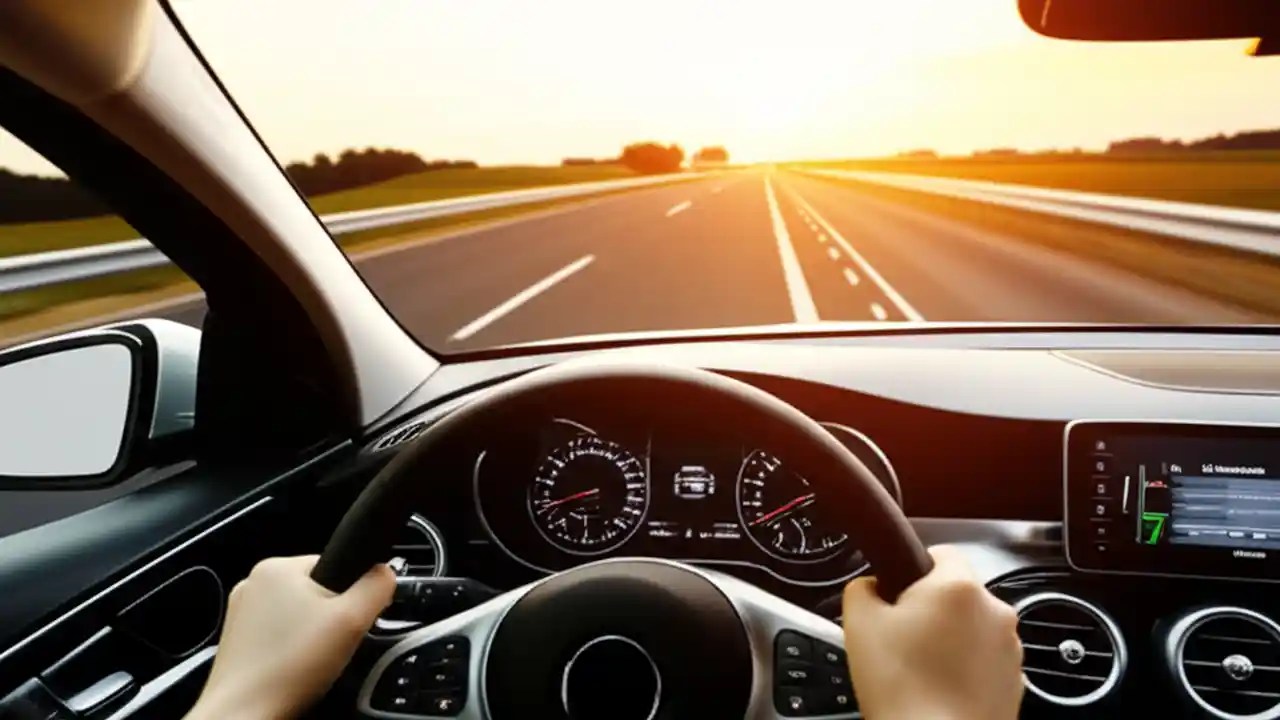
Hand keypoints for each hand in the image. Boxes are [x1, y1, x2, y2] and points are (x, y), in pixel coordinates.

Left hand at [186, 556, 394, 719]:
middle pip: (317, 590)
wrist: (244, 715)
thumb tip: (385, 572)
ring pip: (299, 613)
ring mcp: (242, 612)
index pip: (336, 564)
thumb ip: (377, 587)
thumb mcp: (351, 621)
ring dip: (311, 633)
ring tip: (309, 660)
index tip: (347, 624)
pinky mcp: (239, 638)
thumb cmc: (289, 668)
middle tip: (330, 646)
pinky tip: (292, 667)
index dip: (352, 595)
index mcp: (277, 567)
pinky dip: (291, 647)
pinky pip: (279, 632)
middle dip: (330, 617)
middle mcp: (254, 583)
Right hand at [841, 545, 1022, 719]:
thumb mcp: (859, 624)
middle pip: (957, 593)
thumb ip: (862, 588)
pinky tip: (939, 687)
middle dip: (930, 609)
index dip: (912, 571)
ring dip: (950, 639)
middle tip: (900, 636)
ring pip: (972, 628)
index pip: (939, 552)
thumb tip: (870, 586)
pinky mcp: (1014, 680)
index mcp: (958, 587)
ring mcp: (1010, 648)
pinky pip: (985, 660)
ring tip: (919, 668)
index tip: (897, 597)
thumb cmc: (903, 689)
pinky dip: (965, 668)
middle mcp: (994, 611)